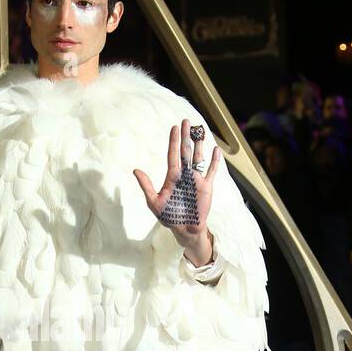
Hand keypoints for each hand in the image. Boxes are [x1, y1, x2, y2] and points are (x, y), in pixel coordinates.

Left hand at [133, 118, 220, 240]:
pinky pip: (211, 171)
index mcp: (172, 176)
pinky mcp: (206, 186)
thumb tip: (136, 170)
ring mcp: (196, 179)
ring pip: (198, 157)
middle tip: (186, 121)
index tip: (174, 128)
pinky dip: (214, 161)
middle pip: (185, 151)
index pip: (173, 154)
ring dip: (199, 144)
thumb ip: (146, 186)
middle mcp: (185, 174)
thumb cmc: (169, 216)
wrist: (184, 229)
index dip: (173, 141)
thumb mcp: (154, 202)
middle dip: (186, 136)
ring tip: (200, 130)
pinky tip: (215, 150)